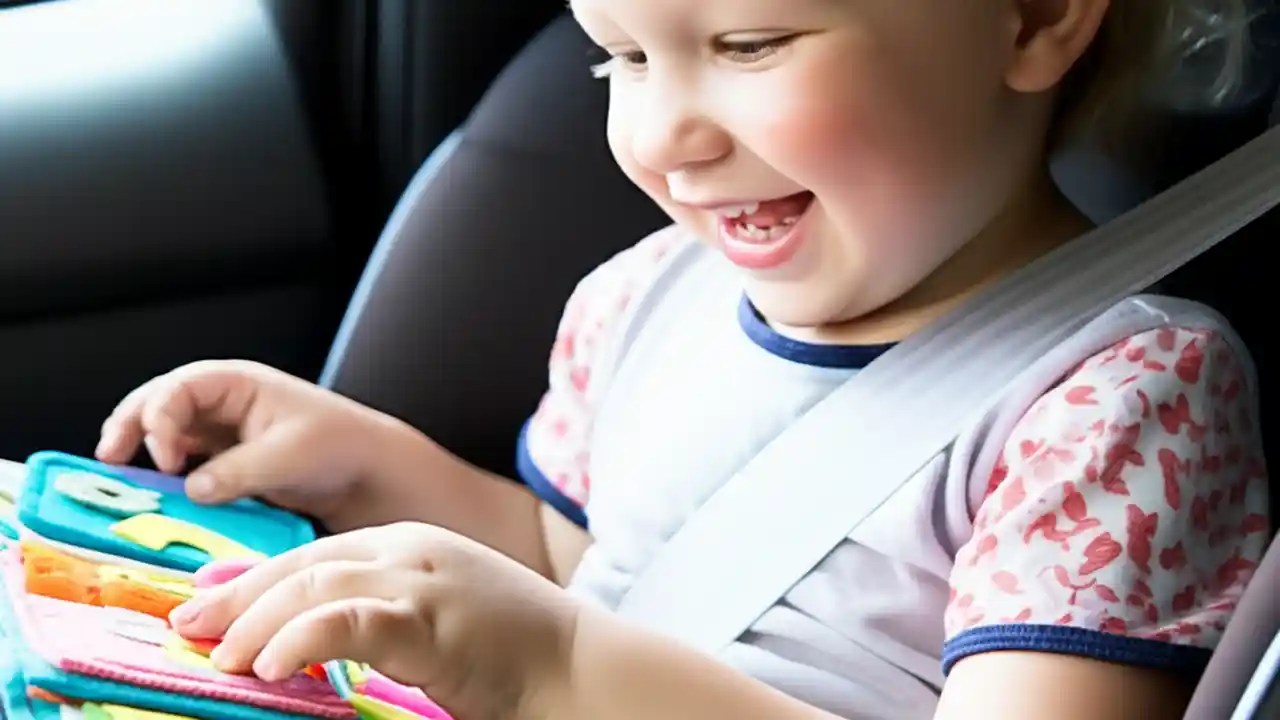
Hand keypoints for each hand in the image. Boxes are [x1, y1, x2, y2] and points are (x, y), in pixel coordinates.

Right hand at [96, 360, 411, 525]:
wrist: (368, 471)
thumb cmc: (339, 446)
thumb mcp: (288, 457)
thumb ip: (236, 472)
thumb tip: (190, 490)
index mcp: (237, 383)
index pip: (179, 389)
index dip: (161, 420)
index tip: (167, 460)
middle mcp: (222, 403)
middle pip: (159, 403)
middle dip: (130, 426)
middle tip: (110, 458)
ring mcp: (220, 432)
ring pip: (165, 434)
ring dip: (140, 451)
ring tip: (117, 473)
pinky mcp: (223, 462)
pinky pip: (182, 464)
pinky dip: (162, 476)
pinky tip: (151, 494)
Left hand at [169, 522, 579, 719]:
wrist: (577, 664)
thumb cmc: (512, 649)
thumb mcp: (438, 616)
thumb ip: (381, 614)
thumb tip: (320, 638)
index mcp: (409, 545)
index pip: (314, 555)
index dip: (255, 580)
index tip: (211, 606)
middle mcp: (408, 550)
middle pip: (302, 565)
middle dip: (239, 597)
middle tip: (191, 628)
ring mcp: (418, 579)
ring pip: (312, 587)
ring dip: (256, 625)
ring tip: (222, 658)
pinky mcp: (427, 620)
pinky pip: (345, 622)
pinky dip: (298, 640)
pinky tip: (269, 664)